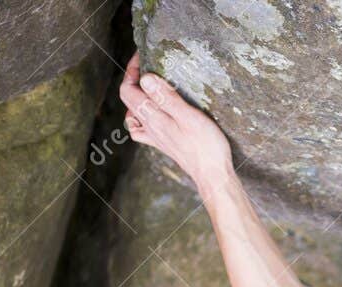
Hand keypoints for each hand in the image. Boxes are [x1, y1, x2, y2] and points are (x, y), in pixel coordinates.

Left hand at [119, 54, 233, 194]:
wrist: (213, 176)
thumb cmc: (206, 147)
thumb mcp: (189, 116)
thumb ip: (166, 98)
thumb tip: (145, 79)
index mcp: (153, 118)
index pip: (128, 90)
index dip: (131, 71)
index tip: (142, 56)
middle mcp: (150, 128)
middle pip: (129, 100)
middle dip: (133, 80)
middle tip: (147, 65)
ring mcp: (156, 138)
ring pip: (133, 115)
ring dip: (136, 99)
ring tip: (148, 88)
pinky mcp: (165, 145)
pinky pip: (143, 130)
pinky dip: (141, 119)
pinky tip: (152, 117)